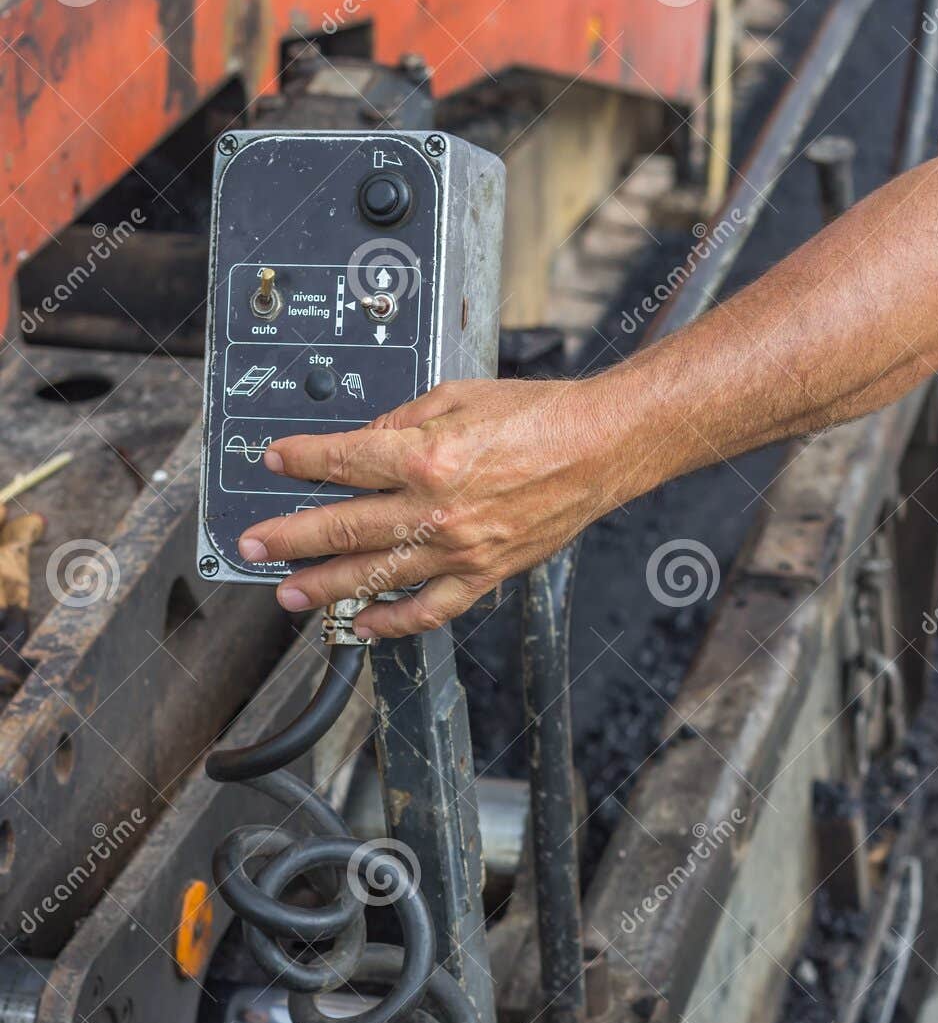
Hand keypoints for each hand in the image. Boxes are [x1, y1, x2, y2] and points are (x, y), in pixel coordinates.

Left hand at [237, 377, 615, 637]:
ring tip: (289, 594)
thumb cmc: (538, 417)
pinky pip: (429, 610)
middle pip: (344, 528)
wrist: (599, 447)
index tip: (273, 463)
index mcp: (427, 455)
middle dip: (288, 539)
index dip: (299, 462)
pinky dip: (392, 623)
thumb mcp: (457, 396)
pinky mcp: (483, 573)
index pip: (342, 461)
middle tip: (252, 546)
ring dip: (325, 587)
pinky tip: (362, 626)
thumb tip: (361, 442)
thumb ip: (401, 420)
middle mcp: (437, 508)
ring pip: (375, 576)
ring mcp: (459, 548)